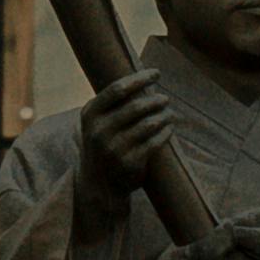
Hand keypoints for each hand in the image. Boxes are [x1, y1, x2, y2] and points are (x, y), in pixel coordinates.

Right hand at [75, 57, 177, 222]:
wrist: (98, 185)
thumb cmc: (101, 146)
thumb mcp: (96, 124)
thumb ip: (112, 104)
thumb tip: (143, 76)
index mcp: (90, 115)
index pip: (118, 89)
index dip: (140, 78)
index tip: (156, 73)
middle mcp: (99, 131)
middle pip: (136, 106)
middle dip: (156, 99)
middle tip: (165, 99)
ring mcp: (115, 148)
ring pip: (149, 123)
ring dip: (164, 115)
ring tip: (170, 113)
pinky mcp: (130, 162)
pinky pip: (155, 141)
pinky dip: (166, 132)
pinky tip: (169, 128)